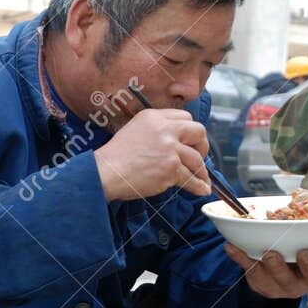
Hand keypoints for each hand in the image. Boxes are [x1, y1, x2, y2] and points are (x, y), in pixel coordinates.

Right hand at [94, 108, 211, 200]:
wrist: (104, 173)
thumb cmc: (114, 157)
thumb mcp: (132, 131)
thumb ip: (154, 131)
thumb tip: (173, 142)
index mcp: (153, 117)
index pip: (184, 117)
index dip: (190, 131)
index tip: (189, 142)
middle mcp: (164, 129)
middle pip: (198, 132)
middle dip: (202, 146)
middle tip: (199, 157)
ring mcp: (169, 149)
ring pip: (196, 159)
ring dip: (201, 171)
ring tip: (202, 180)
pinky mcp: (171, 168)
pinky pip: (190, 178)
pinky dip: (197, 186)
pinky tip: (201, 190)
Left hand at [226, 239, 307, 299]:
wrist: (277, 278)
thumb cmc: (305, 252)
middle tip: (304, 252)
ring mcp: (285, 286)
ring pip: (280, 279)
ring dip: (274, 266)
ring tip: (269, 253)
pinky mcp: (262, 284)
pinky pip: (249, 272)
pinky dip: (240, 258)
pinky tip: (231, 246)